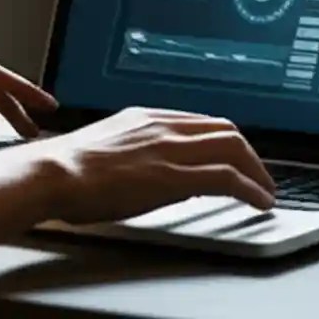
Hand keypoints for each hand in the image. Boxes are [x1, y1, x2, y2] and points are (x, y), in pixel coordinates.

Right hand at [0, 107, 275, 257]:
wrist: (54, 173)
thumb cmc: (65, 170)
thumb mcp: (104, 148)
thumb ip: (130, 151)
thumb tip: (141, 169)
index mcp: (145, 117)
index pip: (199, 122)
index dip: (222, 141)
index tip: (231, 157)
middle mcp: (163, 126)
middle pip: (224, 130)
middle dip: (247, 153)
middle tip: (257, 175)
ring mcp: (171, 148)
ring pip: (233, 149)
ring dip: (256, 171)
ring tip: (264, 191)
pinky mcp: (175, 175)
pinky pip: (227, 177)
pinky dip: (250, 188)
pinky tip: (258, 201)